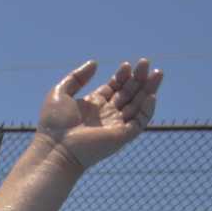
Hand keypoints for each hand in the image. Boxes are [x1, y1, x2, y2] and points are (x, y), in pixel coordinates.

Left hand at [35, 58, 163, 171]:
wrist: (55, 147)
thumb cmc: (53, 124)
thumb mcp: (61, 92)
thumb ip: (77, 77)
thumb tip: (94, 63)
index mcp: (94, 105)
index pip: (115, 88)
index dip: (122, 76)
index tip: (126, 65)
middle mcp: (107, 115)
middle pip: (129, 94)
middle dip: (138, 78)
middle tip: (145, 63)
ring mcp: (116, 125)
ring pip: (138, 105)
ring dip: (149, 89)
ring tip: (157, 73)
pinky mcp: (122, 136)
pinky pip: (140, 122)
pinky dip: (148, 109)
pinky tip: (151, 95)